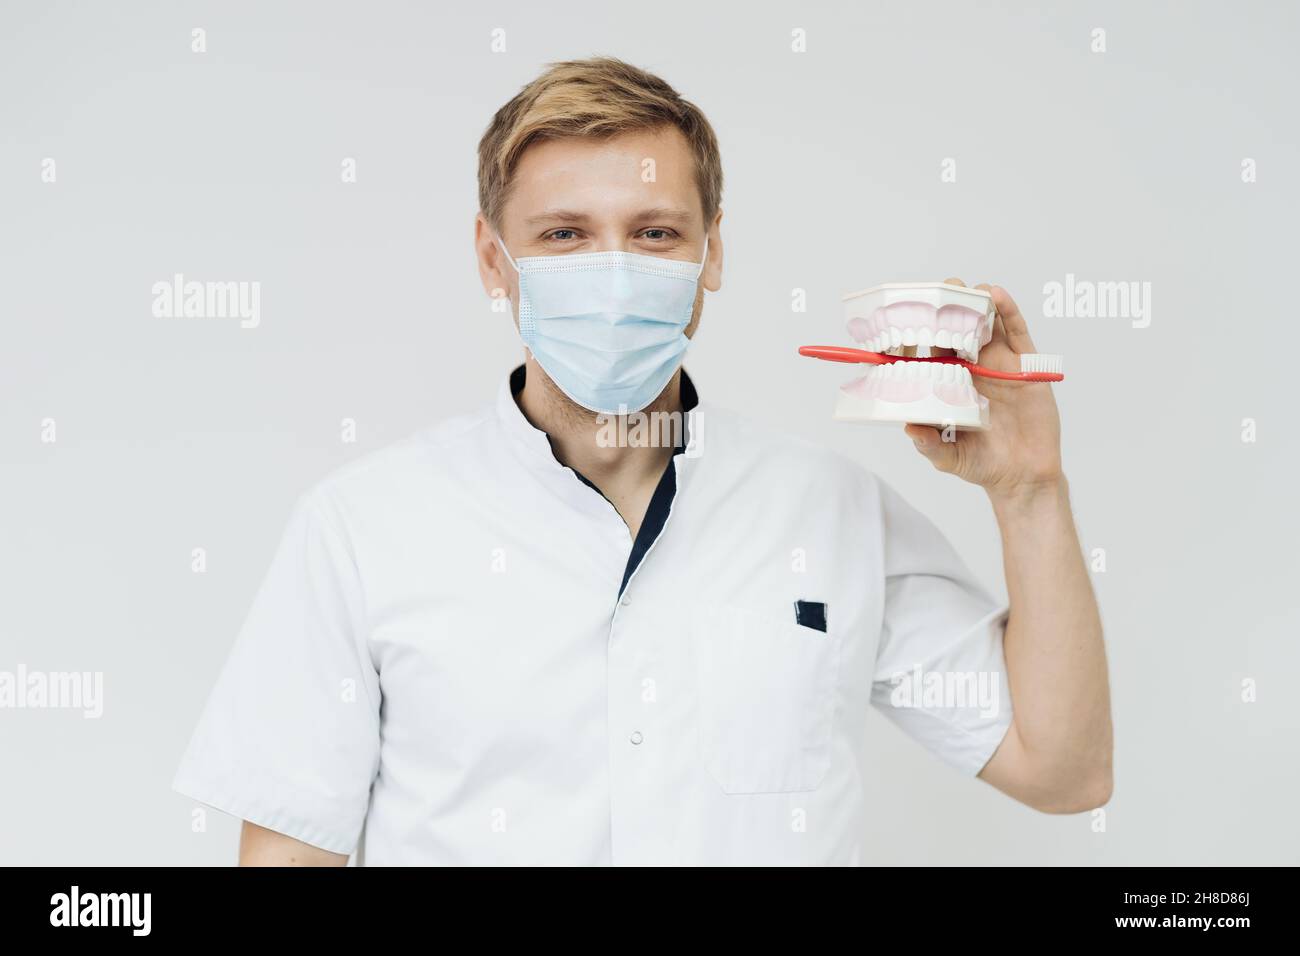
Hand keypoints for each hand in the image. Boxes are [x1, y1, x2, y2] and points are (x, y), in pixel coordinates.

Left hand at [904, 280, 1063, 501]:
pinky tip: (996, 294)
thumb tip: (909, 428)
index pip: (926, 351)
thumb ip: (929, 444)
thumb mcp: (948, 457)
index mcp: (948, 383)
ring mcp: (998, 362)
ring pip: (985, 322)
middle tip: (933, 293)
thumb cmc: (982, 464)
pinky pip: (1016, 330)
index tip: (900, 320)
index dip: (914, 335)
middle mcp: (971, 368)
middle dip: (943, 308)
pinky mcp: (1025, 365)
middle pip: (954, 328)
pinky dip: (1008, 310)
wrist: (1024, 475)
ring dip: (974, 301)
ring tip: (963, 289)